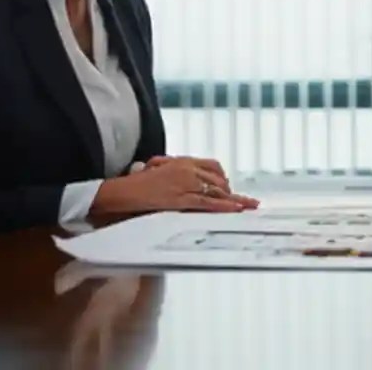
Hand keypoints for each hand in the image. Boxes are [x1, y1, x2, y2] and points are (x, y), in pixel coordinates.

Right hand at [92, 156, 258, 214]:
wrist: (121, 192)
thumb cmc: (137, 184)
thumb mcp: (159, 171)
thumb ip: (175, 171)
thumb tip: (188, 179)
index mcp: (183, 161)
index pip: (213, 166)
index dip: (224, 178)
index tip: (229, 188)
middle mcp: (187, 169)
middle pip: (218, 180)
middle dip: (230, 192)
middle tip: (240, 203)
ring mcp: (185, 184)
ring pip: (216, 191)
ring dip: (234, 200)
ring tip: (249, 207)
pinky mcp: (180, 199)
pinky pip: (207, 203)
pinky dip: (223, 206)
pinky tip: (235, 209)